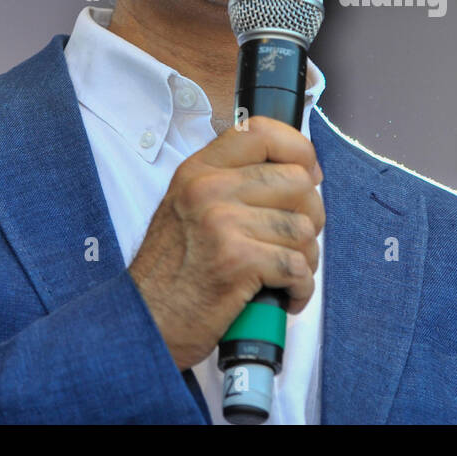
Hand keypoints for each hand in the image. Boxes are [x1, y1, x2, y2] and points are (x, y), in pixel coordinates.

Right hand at [127, 115, 324, 370]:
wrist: (145, 324)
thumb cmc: (174, 273)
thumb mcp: (190, 209)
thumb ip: (233, 183)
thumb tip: (302, 172)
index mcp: (199, 170)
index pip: (262, 131)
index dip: (299, 150)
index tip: (309, 176)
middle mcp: (208, 189)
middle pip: (298, 182)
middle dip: (311, 217)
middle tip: (295, 243)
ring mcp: (222, 223)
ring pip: (304, 229)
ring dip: (306, 259)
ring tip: (283, 276)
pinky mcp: (236, 260)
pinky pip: (298, 267)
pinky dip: (300, 289)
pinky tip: (284, 297)